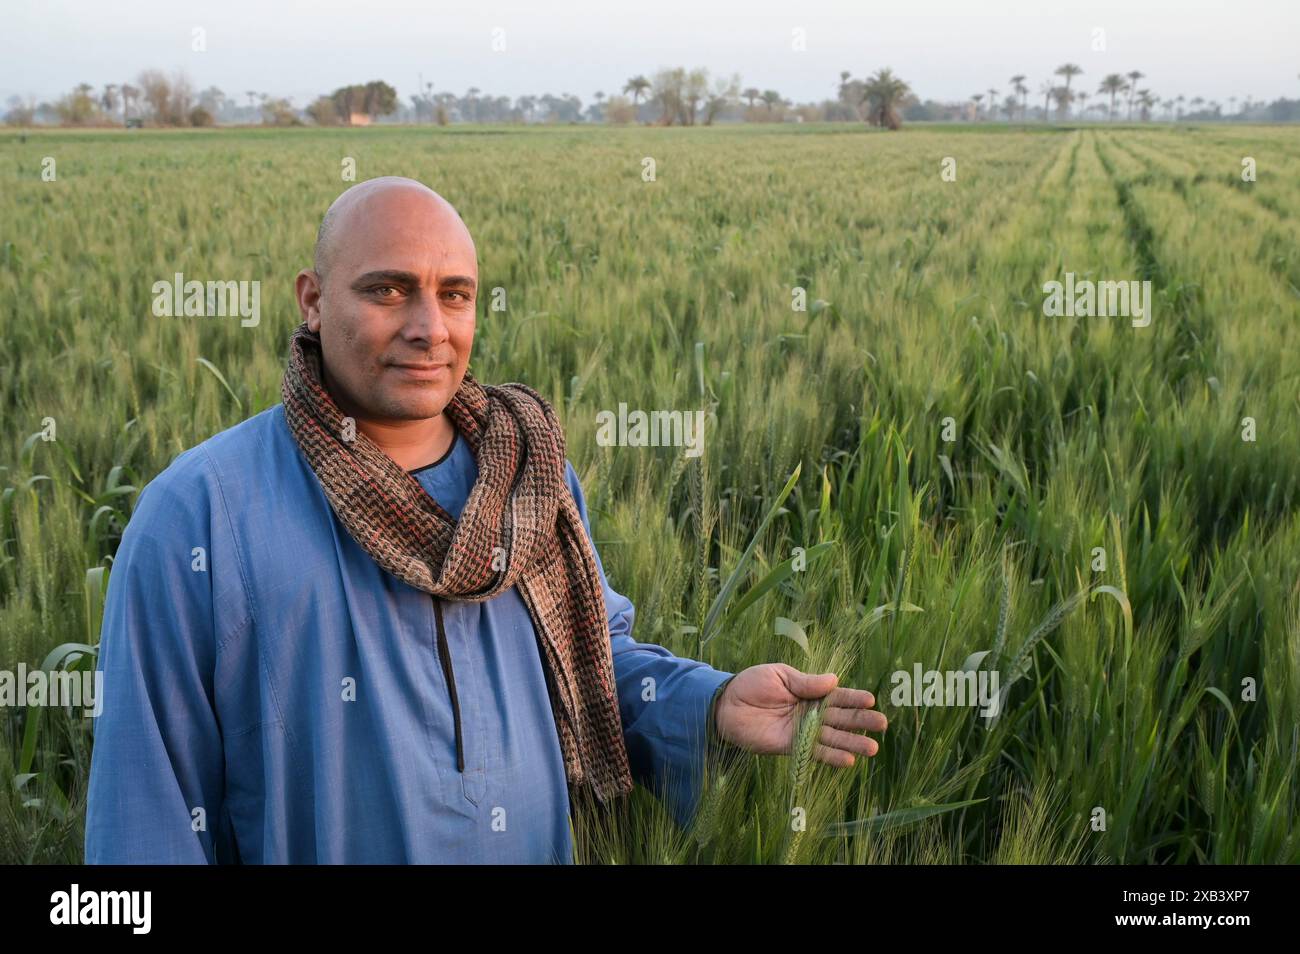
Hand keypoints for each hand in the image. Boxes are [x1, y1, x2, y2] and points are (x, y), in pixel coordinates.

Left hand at [712, 663, 886, 766]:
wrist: (725, 705)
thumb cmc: (751, 685)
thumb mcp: (779, 675)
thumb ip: (805, 682)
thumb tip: (835, 681)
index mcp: (809, 692)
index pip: (837, 696)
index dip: (854, 698)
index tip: (871, 700)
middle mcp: (810, 714)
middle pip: (840, 718)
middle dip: (861, 721)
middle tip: (882, 724)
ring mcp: (802, 732)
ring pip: (832, 738)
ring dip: (852, 743)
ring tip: (872, 748)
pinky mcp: (790, 747)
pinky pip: (814, 753)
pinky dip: (830, 757)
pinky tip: (848, 760)